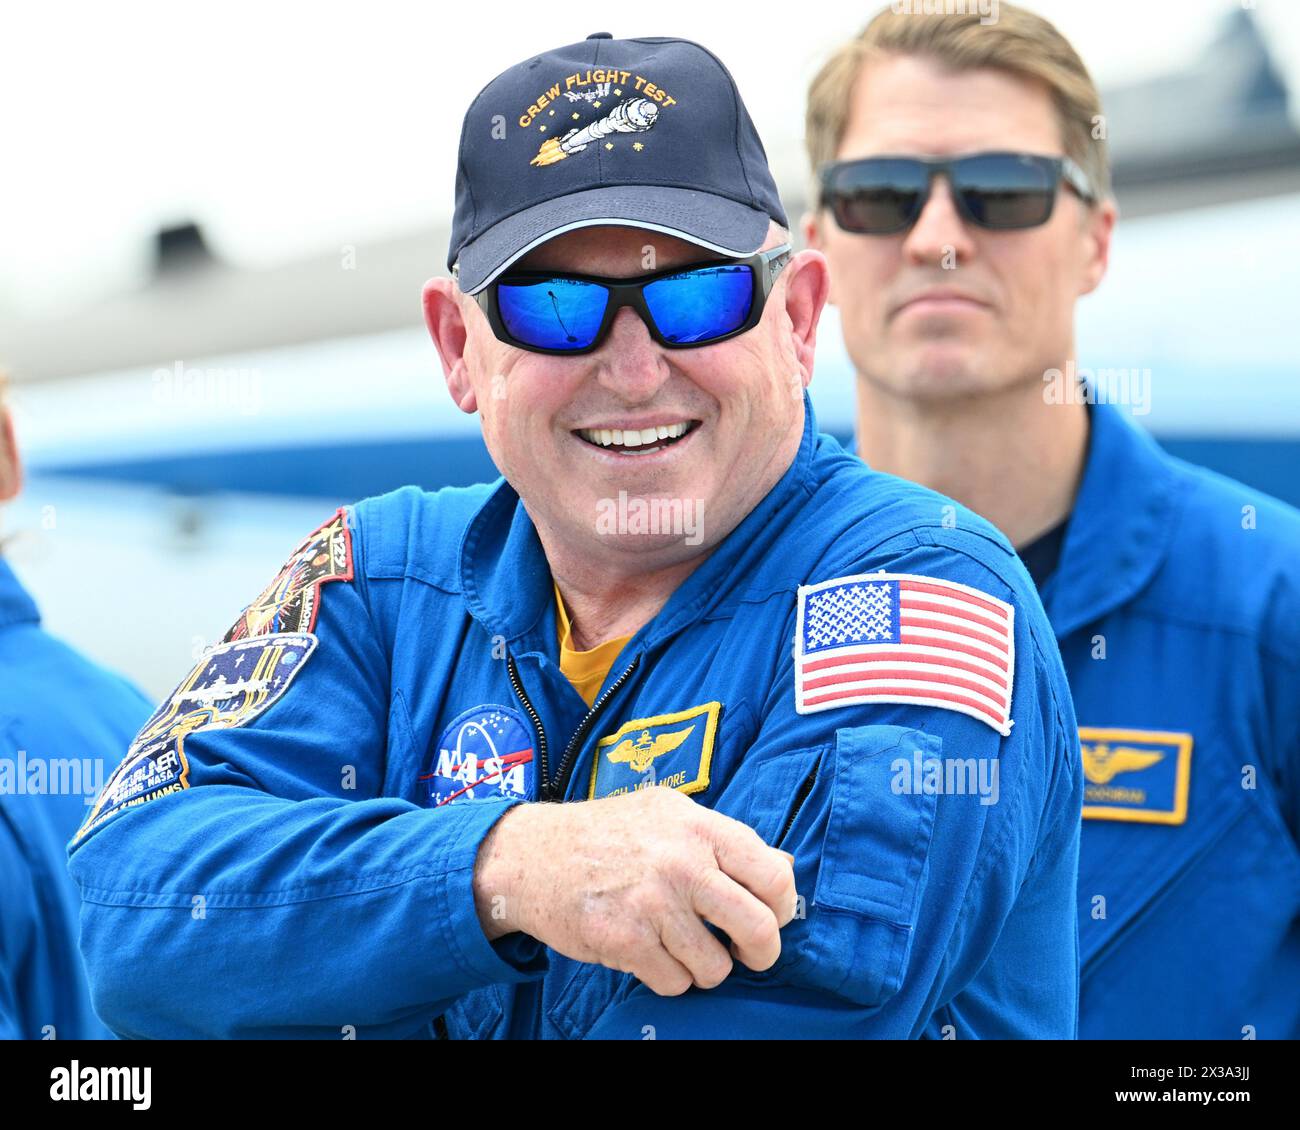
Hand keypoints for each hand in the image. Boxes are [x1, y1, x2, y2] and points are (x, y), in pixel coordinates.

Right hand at [473, 788, 796, 995]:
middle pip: (758, 929)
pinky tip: (648, 950)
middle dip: (760, 952)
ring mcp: (653, 903)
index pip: (774, 875)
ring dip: (703, 966)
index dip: (782, 906)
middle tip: (745, 953)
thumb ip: (726, 841)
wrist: (534, 855)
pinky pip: (675, 983)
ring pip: (716, 967)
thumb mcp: (670, 815)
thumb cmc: (608, 835)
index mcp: (700, 827)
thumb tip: (784, 867)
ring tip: (679, 944)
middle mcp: (682, 862)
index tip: (771, 916)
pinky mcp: (625, 940)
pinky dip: (667, 976)